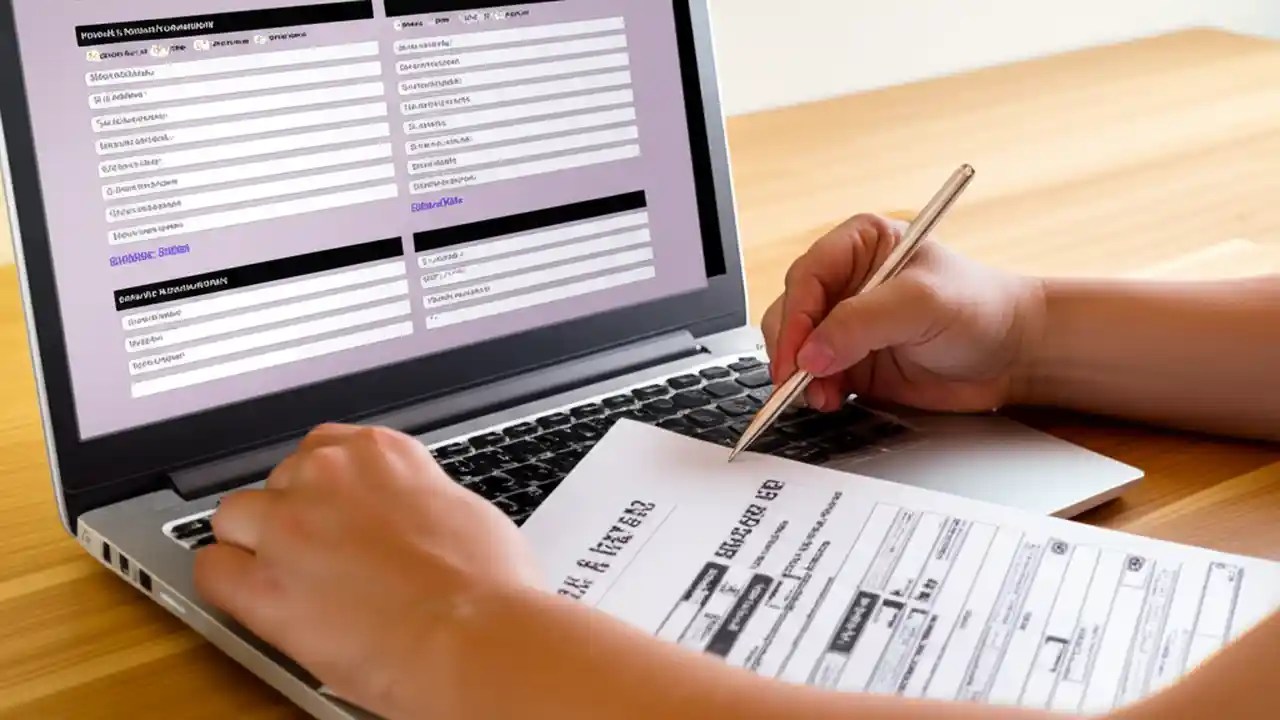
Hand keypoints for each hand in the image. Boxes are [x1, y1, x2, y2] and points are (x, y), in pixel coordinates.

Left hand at [194, 424, 538, 718]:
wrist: (474, 636)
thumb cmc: (488, 585)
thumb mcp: (465, 510)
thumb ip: (421, 499)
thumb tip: (417, 515)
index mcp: (380, 453)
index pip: (325, 448)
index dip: (326, 487)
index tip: (333, 508)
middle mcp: (328, 477)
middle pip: (278, 481)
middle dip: (293, 514)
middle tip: (318, 553)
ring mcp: (289, 529)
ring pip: (234, 517)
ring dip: (253, 544)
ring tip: (281, 576)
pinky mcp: (265, 587)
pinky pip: (212, 571)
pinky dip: (225, 584)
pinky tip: (247, 598)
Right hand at [762, 213, 1045, 412]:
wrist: (1012, 355)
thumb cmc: (980, 308)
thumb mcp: (922, 304)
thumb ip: (862, 323)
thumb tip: (811, 354)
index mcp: (861, 244)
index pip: (808, 274)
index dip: (796, 314)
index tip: (797, 353)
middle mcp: (847, 281)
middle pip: (793, 310)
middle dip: (793, 348)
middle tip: (800, 380)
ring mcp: (846, 322)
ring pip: (796, 346)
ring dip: (800, 374)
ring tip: (821, 395)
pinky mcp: (851, 360)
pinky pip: (814, 375)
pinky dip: (813, 390)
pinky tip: (829, 400)